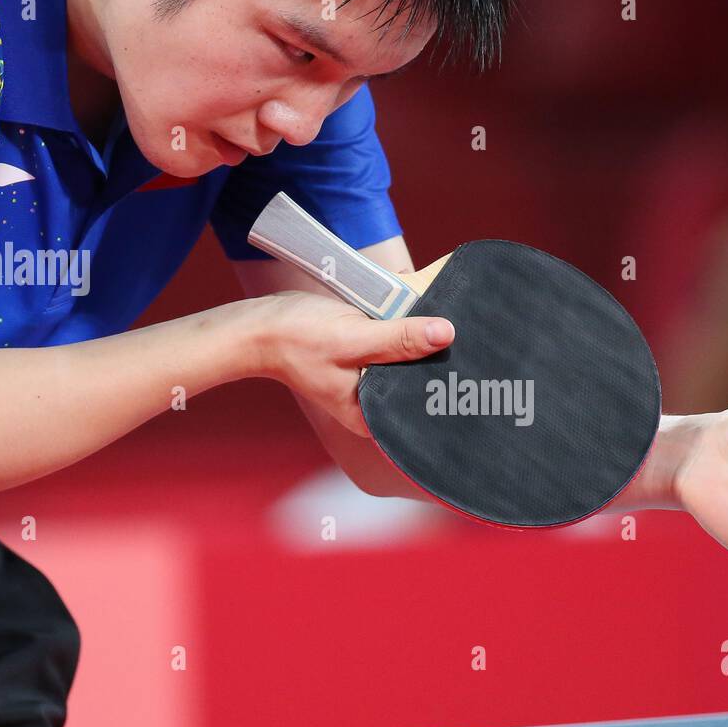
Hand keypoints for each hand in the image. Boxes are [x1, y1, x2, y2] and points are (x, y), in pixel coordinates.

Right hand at [251, 290, 453, 435]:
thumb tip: (445, 334)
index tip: (468, 362)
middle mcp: (373, 404)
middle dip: (437, 358)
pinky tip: (421, 310)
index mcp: (371, 416)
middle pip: (418, 381)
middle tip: (464, 332)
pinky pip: (395, 345)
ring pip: (409, 361)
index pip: (421, 404)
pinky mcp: (365, 357)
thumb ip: (399, 338)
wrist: (259, 326)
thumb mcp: (354, 338)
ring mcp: (368, 381)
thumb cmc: (296, 339)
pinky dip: (406, 328)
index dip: (444, 384)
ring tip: (447, 318)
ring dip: (423, 339)